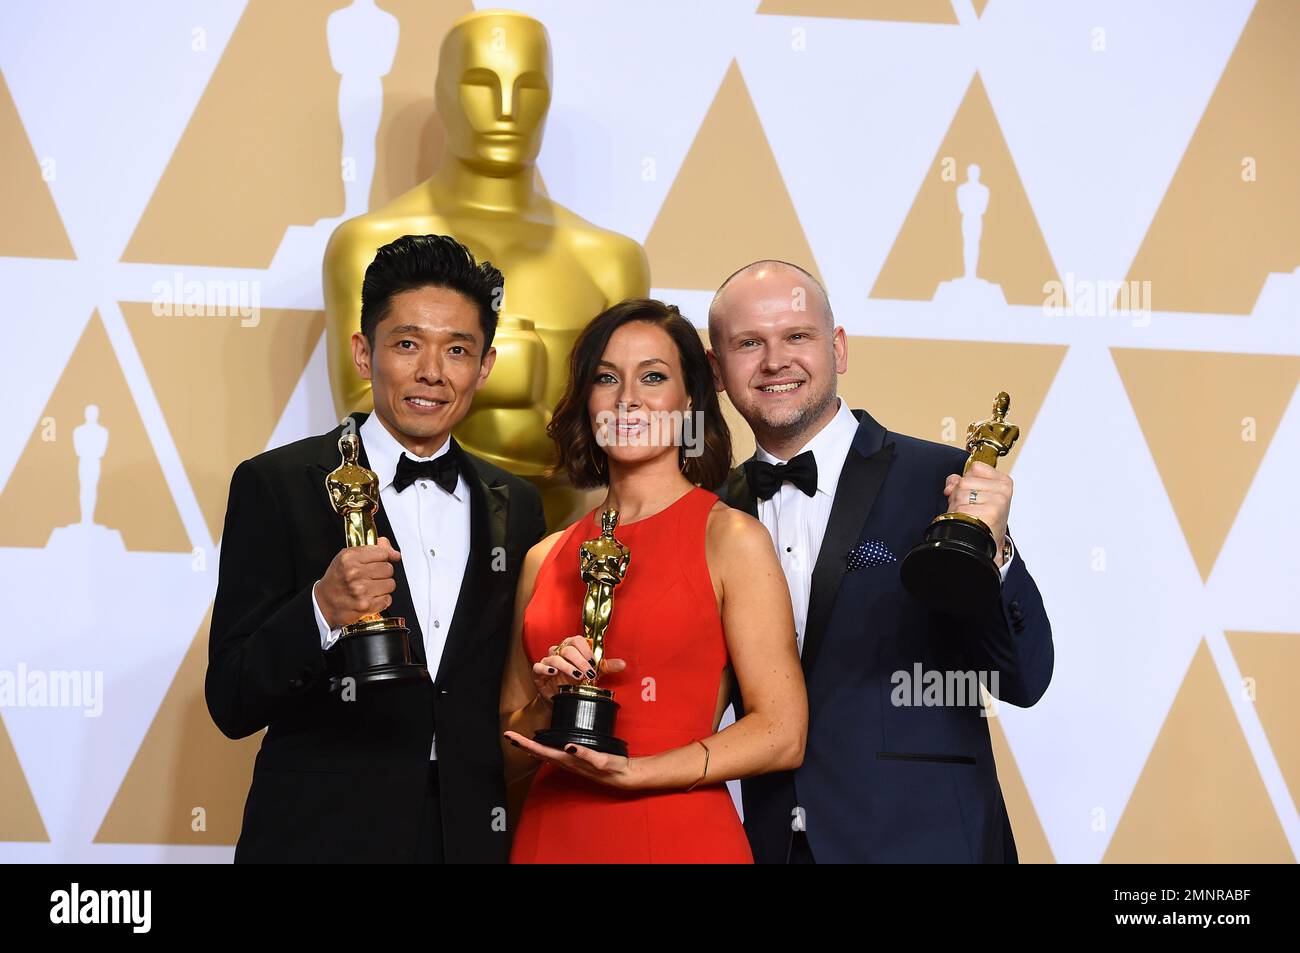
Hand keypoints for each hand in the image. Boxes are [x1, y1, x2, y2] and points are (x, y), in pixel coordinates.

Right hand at [315, 536, 401, 627]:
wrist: (324, 602)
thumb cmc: (337, 579)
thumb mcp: (349, 556)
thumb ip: (373, 549)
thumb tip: (394, 553)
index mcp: (350, 558)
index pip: (383, 552)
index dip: (384, 557)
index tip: (381, 561)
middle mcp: (354, 573)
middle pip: (388, 568)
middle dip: (382, 573)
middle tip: (371, 577)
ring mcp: (360, 590)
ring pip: (390, 584)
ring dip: (383, 587)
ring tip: (370, 587)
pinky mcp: (366, 606)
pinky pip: (387, 599)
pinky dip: (381, 600)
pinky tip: (370, 597)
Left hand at [502, 730, 634, 788]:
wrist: (623, 776)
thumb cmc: (612, 767)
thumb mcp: (601, 759)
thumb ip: (585, 754)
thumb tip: (568, 746)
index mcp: (568, 760)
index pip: (540, 750)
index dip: (524, 743)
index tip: (510, 736)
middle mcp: (565, 761)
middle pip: (538, 752)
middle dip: (522, 744)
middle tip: (508, 735)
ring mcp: (569, 762)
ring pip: (544, 754)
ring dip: (530, 747)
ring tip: (519, 740)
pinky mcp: (575, 759)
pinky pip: (554, 754)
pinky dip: (544, 749)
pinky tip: (541, 746)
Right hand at [530, 635, 626, 704]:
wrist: (560, 697)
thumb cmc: (576, 681)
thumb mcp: (593, 673)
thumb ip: (606, 666)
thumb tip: (623, 664)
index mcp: (571, 647)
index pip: (577, 640)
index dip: (586, 650)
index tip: (594, 662)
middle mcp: (559, 651)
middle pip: (568, 649)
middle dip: (580, 661)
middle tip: (588, 673)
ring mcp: (548, 661)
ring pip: (555, 657)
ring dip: (567, 667)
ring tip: (577, 676)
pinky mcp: (538, 672)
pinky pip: (539, 666)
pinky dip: (546, 668)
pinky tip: (554, 672)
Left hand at [943, 462, 1012, 564]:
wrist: (987, 543)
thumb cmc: (984, 519)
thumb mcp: (978, 495)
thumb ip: (964, 481)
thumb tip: (952, 480)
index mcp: (1003, 482)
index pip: (975, 467)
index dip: (966, 480)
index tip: (974, 493)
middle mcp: (1003, 490)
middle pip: (965, 480)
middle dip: (959, 495)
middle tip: (970, 508)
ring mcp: (998, 500)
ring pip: (961, 492)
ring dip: (957, 505)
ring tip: (969, 515)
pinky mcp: (990, 511)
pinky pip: (961, 507)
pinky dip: (958, 514)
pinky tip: (968, 521)